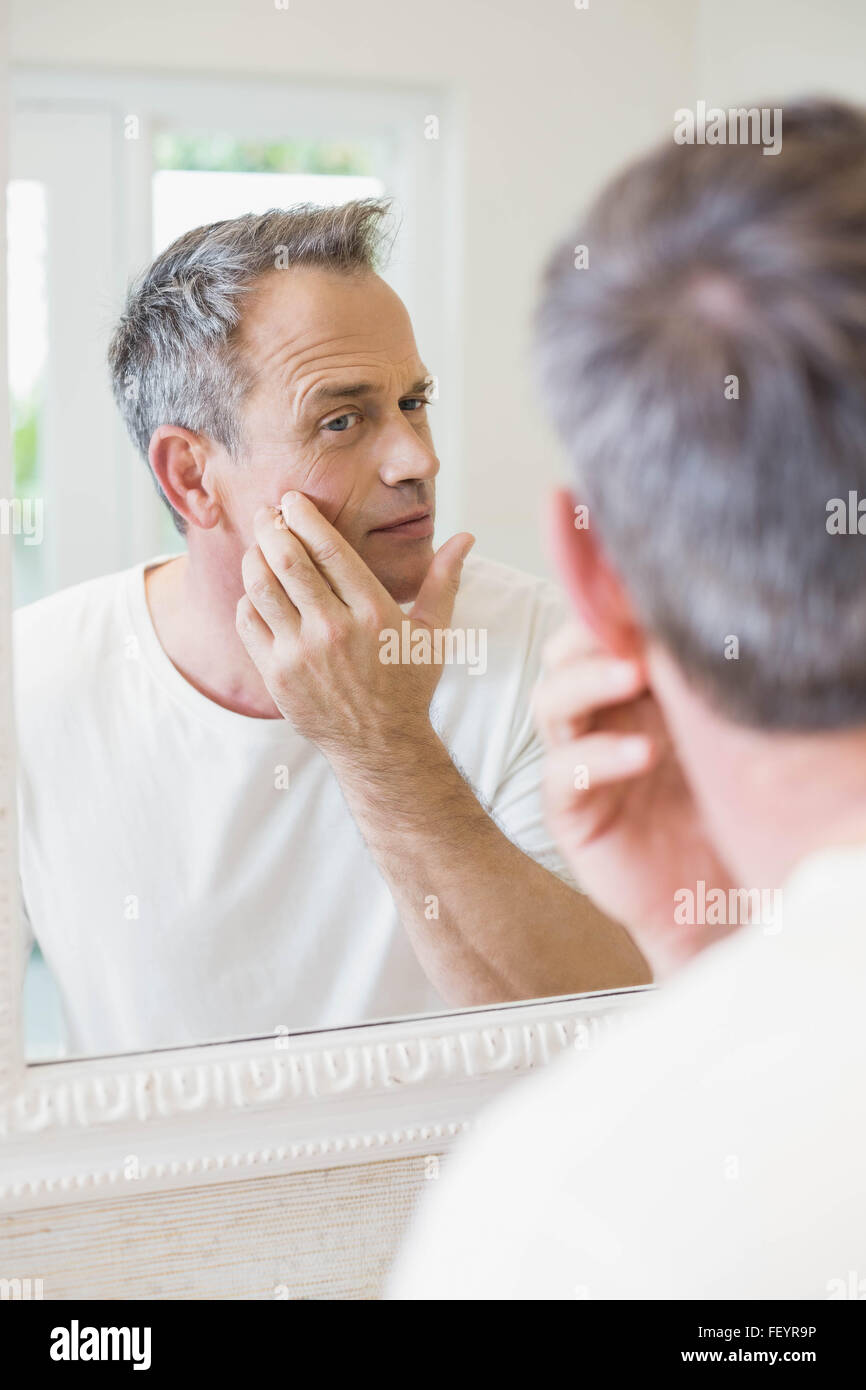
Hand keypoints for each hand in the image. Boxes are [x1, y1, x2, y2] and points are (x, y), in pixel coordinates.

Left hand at [235, 492, 474, 761]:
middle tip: (266, 514)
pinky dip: (248, 601)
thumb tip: (466, 538)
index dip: (303, 516)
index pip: (328, 548)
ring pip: (261, 587)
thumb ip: (443, 581)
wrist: (380, 745)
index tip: (291, 500)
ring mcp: (302, 653)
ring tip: (258, 548)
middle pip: (288, 559)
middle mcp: (335, 629)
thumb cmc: (407, 684)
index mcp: (373, 611)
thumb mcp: (432, 633)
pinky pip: (248, 623)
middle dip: (270, 527)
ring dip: (253, 558)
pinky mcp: (277, 675)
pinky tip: (257, 593)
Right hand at [533, 619, 739, 976]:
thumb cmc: (726, 810)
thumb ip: (699, 681)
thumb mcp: (720, 732)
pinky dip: (597, 757)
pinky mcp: (569, 810)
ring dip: (586, 679)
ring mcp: (579, 759)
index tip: (641, 579)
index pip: (605, 627)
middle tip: (633, 624)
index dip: (614, 601)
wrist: (716, 898)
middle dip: (592, 630)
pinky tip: (641, 753)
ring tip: (631, 672)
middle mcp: (602, 715)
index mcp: (635, 687)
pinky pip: (563, 773)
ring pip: (551, 700)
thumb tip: (707, 614)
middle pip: (566, 651)